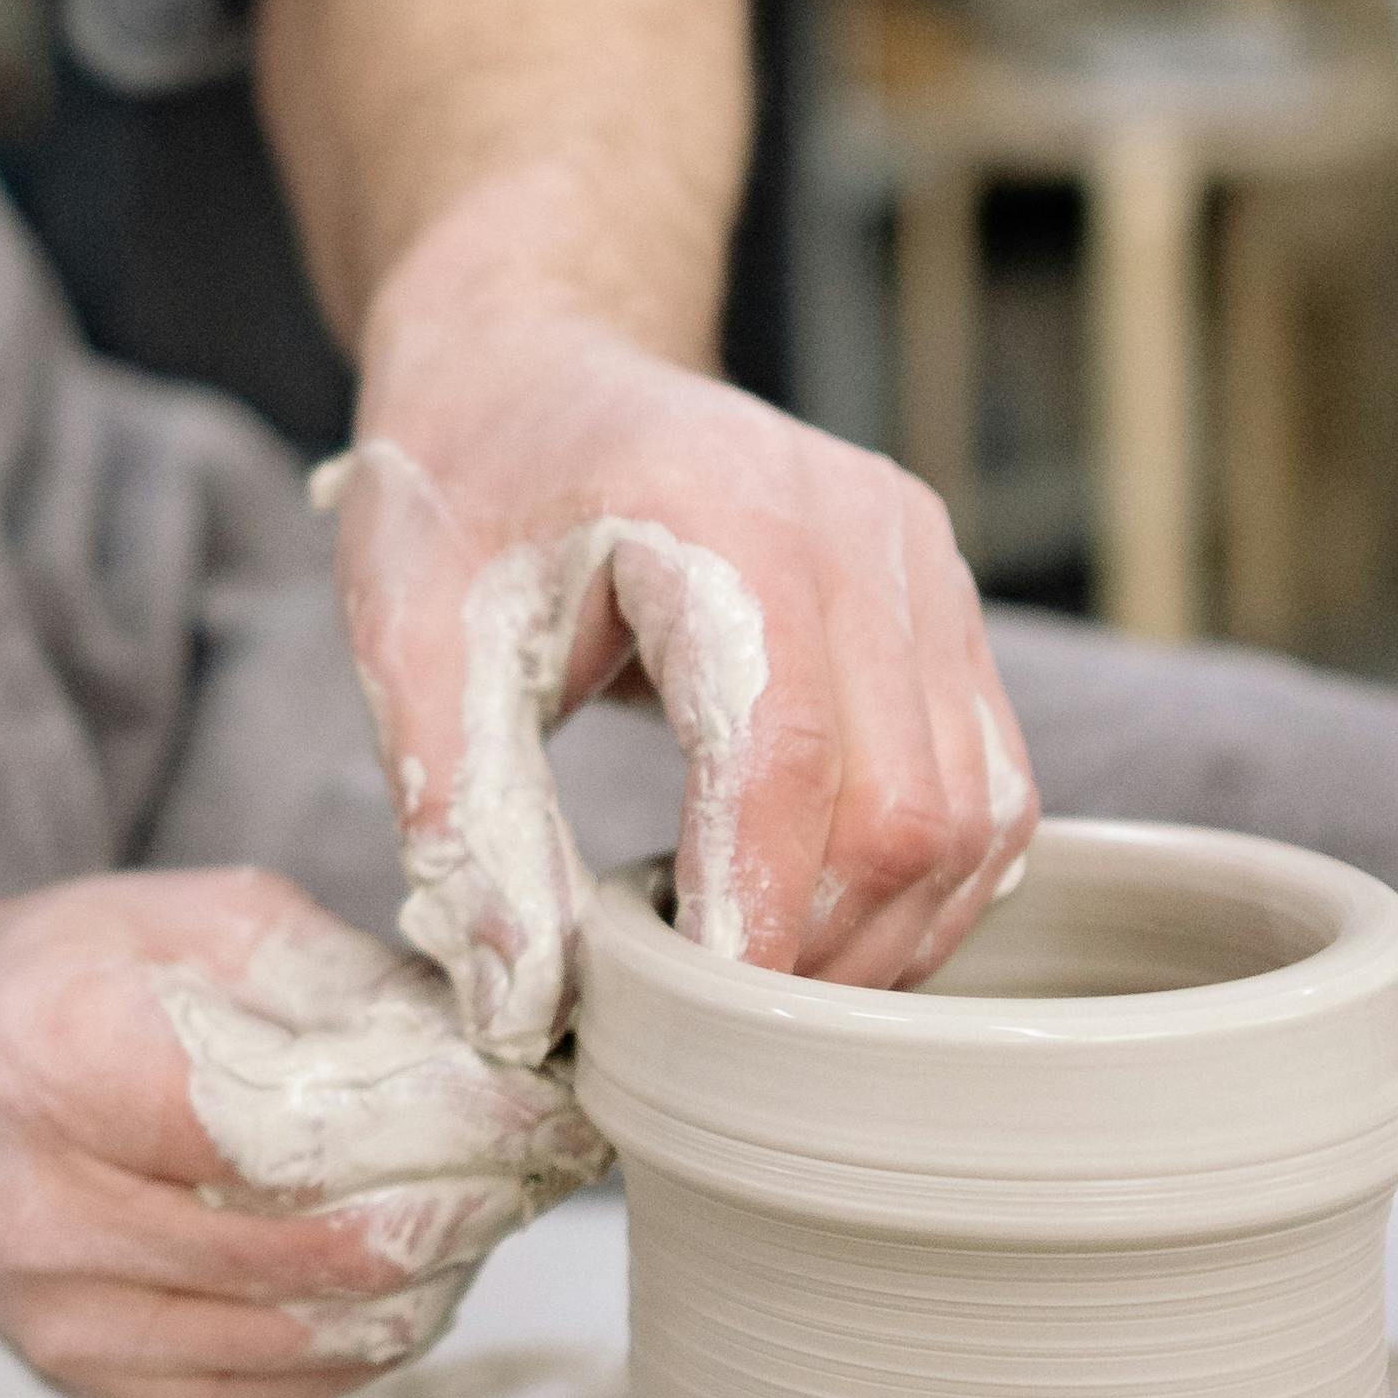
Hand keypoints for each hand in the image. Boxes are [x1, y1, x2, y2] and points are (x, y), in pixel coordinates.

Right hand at [0, 867, 603, 1397]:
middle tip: (543, 1150)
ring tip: (480, 1191)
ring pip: (332, 1331)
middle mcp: (44, 1216)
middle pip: (324, 1243)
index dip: (440, 1117)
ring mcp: (73, 1329)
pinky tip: (397, 1252)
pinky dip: (380, 1321)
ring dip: (440, 1266)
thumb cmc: (73, 993)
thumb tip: (499, 1054)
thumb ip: (341, 983)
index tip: (542, 1100)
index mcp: (51, 1062)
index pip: (286, 1123)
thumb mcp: (192, 921)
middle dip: (468, 1196)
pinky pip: (305, 1384)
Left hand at [342, 233, 1034, 1053]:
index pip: (783, 758)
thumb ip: (461, 818)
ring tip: (751, 993)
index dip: (750, 919)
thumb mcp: (407, 637)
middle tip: (701, 1033)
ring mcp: (928, 566)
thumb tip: (528, 1006)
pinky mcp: (948, 613)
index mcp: (724, 512)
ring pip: (975, 821)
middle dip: (814, 958)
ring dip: (880, 943)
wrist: (540, 364)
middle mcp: (864, 530)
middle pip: (905, 811)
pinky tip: (813, 929)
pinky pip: (991, 791)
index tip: (684, 1031)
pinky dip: (922, 893)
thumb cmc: (466, 486)